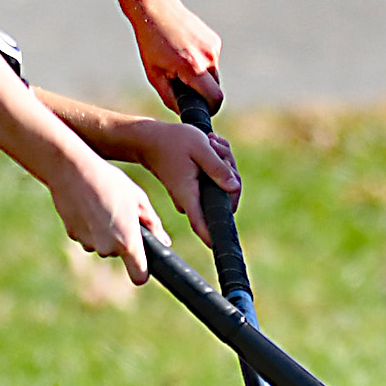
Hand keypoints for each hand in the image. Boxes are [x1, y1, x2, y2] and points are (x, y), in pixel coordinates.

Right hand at [50, 151, 164, 283]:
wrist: (72, 170)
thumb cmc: (112, 182)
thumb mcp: (140, 200)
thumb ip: (153, 225)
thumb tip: (164, 243)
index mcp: (128, 242)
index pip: (139, 277)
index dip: (143, 271)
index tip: (144, 262)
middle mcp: (107, 248)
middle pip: (120, 254)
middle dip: (124, 239)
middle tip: (122, 213)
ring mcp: (88, 243)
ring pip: (104, 245)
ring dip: (107, 232)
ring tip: (106, 205)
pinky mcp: (73, 236)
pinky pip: (88, 237)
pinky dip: (91, 227)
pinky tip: (90, 206)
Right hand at [129, 121, 238, 246]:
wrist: (150, 139)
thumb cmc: (172, 141)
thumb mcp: (200, 148)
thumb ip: (217, 168)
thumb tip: (234, 188)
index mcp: (189, 194)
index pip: (202, 224)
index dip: (213, 238)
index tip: (222, 247)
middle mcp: (190, 200)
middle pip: (224, 199)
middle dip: (230, 172)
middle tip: (217, 147)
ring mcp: (192, 196)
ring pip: (223, 187)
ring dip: (224, 164)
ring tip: (211, 143)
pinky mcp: (195, 189)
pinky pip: (216, 181)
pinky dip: (219, 164)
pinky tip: (211, 146)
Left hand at [130, 0, 222, 110]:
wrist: (156, 9)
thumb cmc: (151, 43)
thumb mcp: (154, 75)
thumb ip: (171, 98)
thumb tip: (184, 113)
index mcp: (193, 67)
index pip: (215, 99)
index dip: (209, 109)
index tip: (199, 110)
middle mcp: (208, 57)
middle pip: (216, 89)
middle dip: (203, 94)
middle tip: (183, 87)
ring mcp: (214, 47)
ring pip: (214, 75)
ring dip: (202, 78)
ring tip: (180, 65)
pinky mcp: (215, 41)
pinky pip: (212, 62)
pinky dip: (202, 64)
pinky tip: (185, 52)